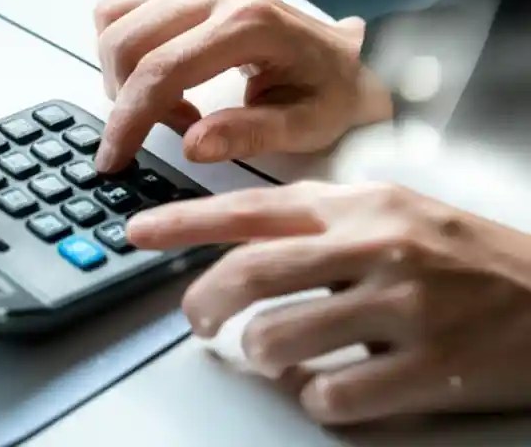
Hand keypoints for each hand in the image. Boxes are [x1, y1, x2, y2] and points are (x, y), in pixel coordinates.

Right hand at [92, 0, 392, 171]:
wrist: (347, 59)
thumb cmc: (331, 93)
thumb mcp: (307, 126)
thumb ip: (250, 135)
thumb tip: (193, 145)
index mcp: (248, 23)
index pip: (161, 70)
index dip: (128, 120)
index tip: (114, 158)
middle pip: (126, 43)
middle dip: (124, 99)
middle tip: (165, 128)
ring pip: (113, 21)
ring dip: (122, 73)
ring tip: (167, 104)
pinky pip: (120, 10)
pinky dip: (124, 50)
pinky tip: (161, 77)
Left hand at [128, 181, 530, 424]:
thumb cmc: (469, 259)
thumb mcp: (395, 215)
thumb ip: (320, 223)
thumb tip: (239, 244)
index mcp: (361, 207)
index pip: (251, 207)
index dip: (184, 220)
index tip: (137, 231)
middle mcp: (377, 247)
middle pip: (251, 272)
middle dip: (203, 301)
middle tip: (195, 321)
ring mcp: (405, 307)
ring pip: (279, 338)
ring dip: (263, 355)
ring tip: (284, 354)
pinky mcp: (431, 368)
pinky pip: (332, 396)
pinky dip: (317, 399)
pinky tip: (335, 387)